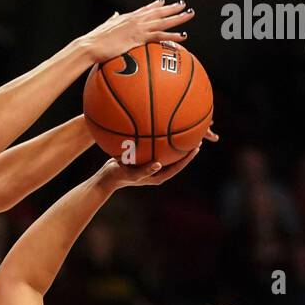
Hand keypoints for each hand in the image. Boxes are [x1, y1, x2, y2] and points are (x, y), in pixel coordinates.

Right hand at [79, 0, 193, 63]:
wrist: (91, 45)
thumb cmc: (95, 40)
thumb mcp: (105, 27)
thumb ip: (112, 20)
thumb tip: (115, 14)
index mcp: (127, 17)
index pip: (144, 9)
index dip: (155, 5)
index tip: (163, 1)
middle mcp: (135, 19)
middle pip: (158, 11)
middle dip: (171, 8)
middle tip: (183, 5)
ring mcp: (138, 27)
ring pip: (163, 21)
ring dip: (178, 17)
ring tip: (189, 14)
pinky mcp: (139, 37)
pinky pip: (160, 36)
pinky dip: (172, 35)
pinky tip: (183, 36)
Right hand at [98, 125, 217, 188]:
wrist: (106, 177)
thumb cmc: (118, 176)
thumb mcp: (131, 173)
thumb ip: (145, 170)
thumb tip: (159, 164)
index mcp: (157, 176)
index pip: (177, 167)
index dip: (188, 157)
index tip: (197, 147)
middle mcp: (157, 170)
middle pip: (176, 159)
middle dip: (186, 149)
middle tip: (197, 136)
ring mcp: (151, 165)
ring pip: (167, 153)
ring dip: (175, 143)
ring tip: (184, 130)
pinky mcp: (145, 159)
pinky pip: (156, 148)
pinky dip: (161, 139)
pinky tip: (162, 127)